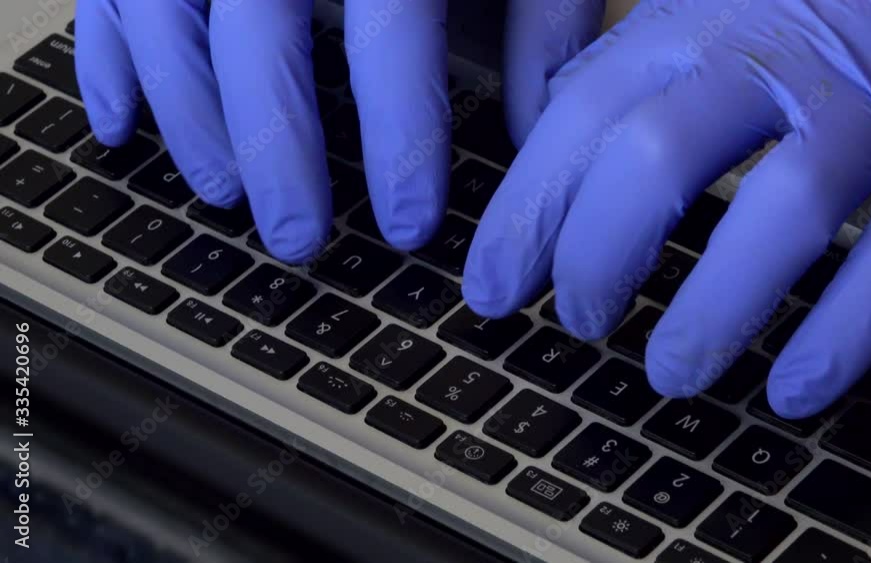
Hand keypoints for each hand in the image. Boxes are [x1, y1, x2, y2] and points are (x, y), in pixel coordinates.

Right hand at [75, 0, 605, 261]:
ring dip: (186, 113)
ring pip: (160, 11)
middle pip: (257, 29)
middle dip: (276, 148)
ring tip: (221, 192)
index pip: (388, 28)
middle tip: (298, 236)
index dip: (399, 136)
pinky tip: (122, 126)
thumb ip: (538, 17)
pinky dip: (105, 60)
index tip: (407, 224)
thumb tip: (533, 122)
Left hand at [463, 0, 870, 417]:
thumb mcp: (722, 0)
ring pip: (773, 217)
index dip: (526, 211)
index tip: (492, 284)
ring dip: (708, 314)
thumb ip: (637, 57)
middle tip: (578, 321)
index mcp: (704, 18)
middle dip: (596, 259)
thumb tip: (543, 126)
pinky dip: (839, 337)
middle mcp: (779, 56)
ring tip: (670, 372)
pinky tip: (792, 388)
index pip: (583, 115)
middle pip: (655, 162)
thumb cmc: (833, 1)